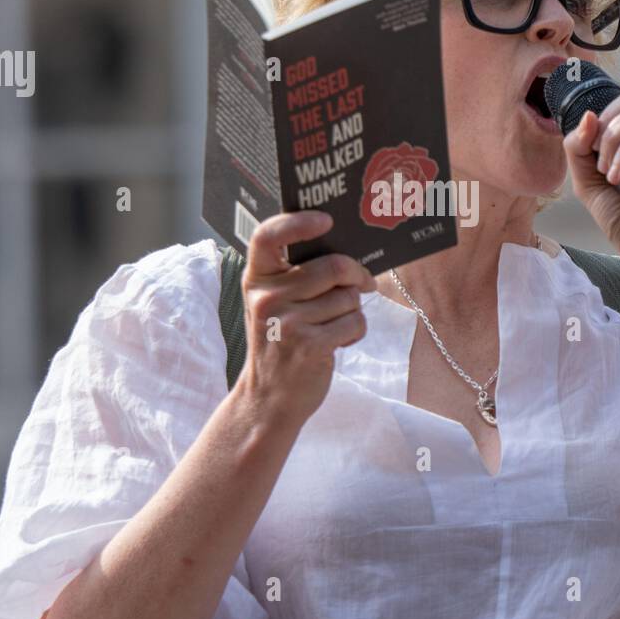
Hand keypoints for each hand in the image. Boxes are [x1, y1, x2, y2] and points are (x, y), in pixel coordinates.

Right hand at [236, 210, 376, 423]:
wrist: (270, 398)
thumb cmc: (281, 341)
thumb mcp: (274, 303)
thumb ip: (297, 273)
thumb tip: (348, 247)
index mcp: (257, 278)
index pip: (268, 235)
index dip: (298, 221)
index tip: (326, 220)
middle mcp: (267, 297)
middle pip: (334, 266)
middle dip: (356, 276)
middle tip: (362, 283)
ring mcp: (287, 322)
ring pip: (350, 297)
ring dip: (353, 310)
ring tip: (333, 324)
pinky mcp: (309, 346)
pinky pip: (355, 322)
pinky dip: (355, 331)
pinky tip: (337, 341)